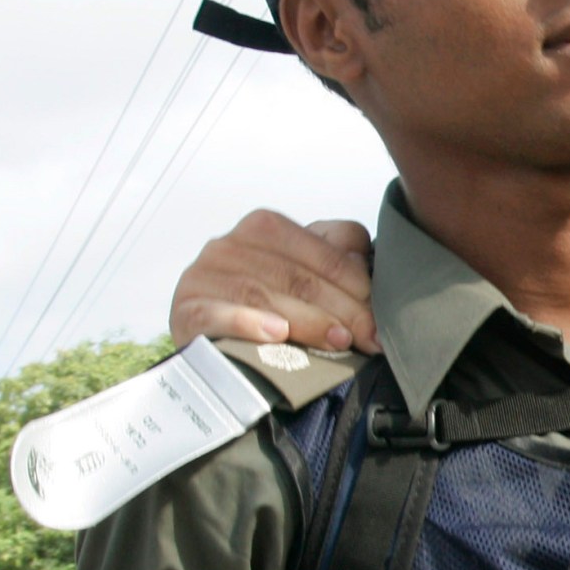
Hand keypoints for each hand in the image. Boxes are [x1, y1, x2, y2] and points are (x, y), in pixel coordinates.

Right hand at [169, 210, 377, 352]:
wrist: (209, 341)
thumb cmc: (267, 307)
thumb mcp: (304, 277)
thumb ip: (337, 261)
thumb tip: (372, 266)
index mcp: (266, 227)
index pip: (323, 252)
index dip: (359, 286)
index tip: (383, 321)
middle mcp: (231, 244)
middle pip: (299, 277)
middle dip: (341, 309)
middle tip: (368, 338)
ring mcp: (204, 275)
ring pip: (265, 295)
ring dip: (307, 320)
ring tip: (337, 341)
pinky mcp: (185, 309)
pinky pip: (217, 314)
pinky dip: (247, 323)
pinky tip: (275, 334)